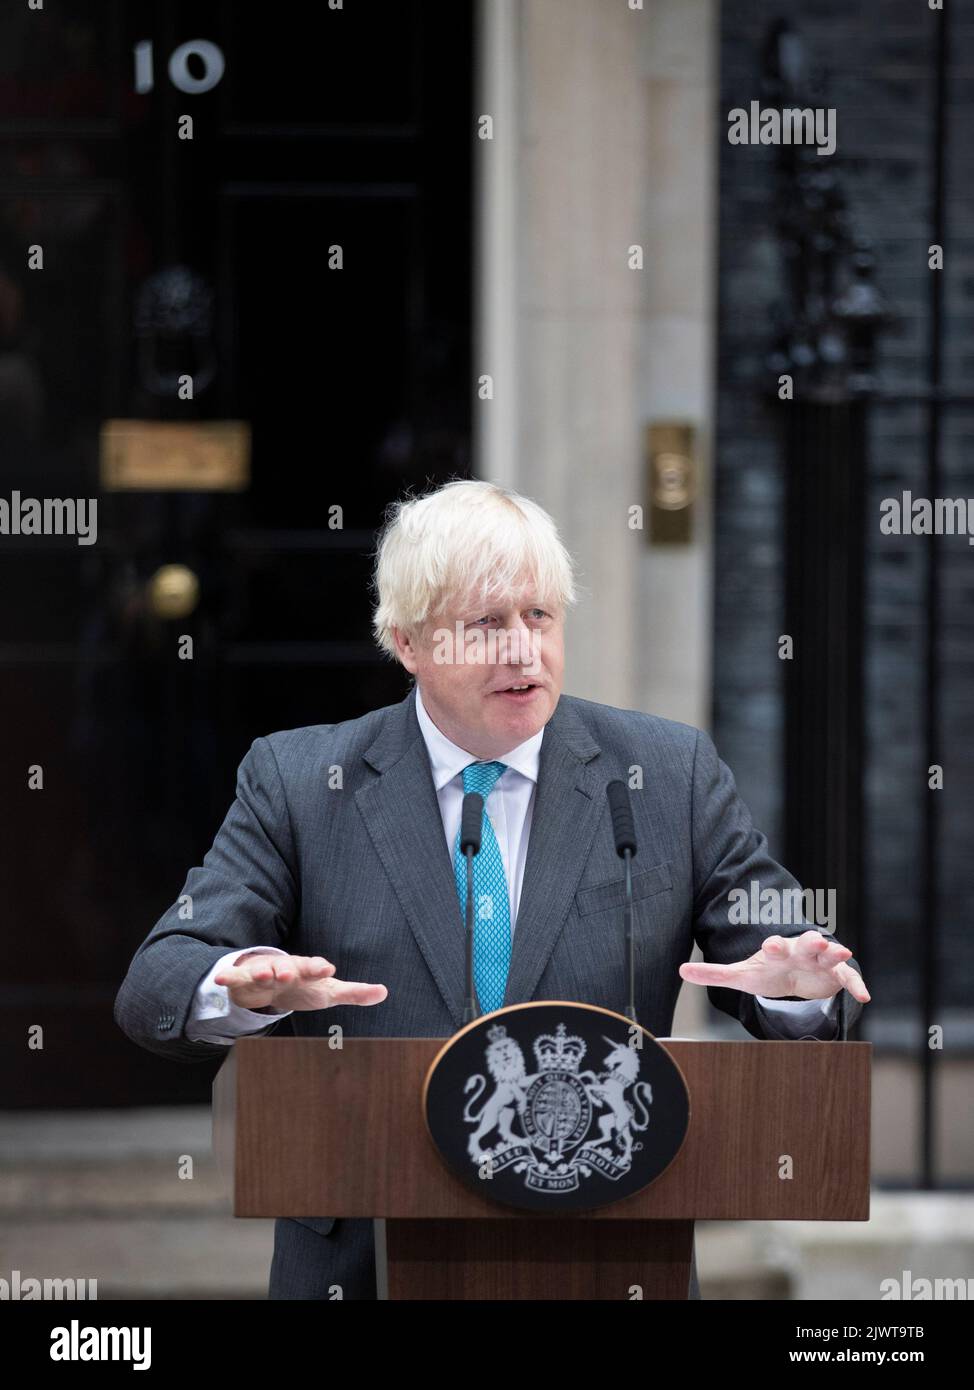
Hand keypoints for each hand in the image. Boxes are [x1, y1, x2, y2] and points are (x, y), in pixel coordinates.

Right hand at [214, 952, 387, 1012]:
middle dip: (289, 968)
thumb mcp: (329, 992)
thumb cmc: (305, 986)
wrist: (271, 980)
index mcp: (307, 970)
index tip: (328, 969)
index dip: (320, 968)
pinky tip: (219, 978)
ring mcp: (264, 972)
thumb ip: (355, 992)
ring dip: (262, 971)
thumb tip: (384, 992)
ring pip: (262, 970)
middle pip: (288, 966)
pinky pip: (235, 978)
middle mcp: (285, 967)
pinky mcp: (245, 981)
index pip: (315, 967)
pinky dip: (228, 977)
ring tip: (262, 973)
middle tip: (289, 972)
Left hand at [678, 930, 870, 1003]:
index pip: (774, 945)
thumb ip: (714, 973)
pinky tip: (865, 996)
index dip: (773, 945)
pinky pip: (848, 979)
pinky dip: (856, 985)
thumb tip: (681, 970)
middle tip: (815, 938)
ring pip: (830, 953)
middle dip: (810, 941)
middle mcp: (800, 950)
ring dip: (835, 953)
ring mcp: (821, 961)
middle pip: (805, 943)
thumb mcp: (742, 975)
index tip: (770, 945)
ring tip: (844, 952)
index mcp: (777, 950)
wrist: (797, 973)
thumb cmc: (768, 971)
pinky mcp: (836, 976)